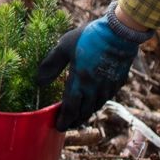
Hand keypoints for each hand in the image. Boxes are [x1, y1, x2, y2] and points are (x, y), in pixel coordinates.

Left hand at [35, 12, 146, 129]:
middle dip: (74, 120)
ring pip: (96, 107)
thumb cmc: (90, 37)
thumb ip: (51, 64)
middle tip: (67, 124)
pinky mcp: (118, 82)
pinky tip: (94, 100)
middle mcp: (95, 89)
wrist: (121, 32)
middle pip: (84, 112)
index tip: (58, 127)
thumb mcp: (65, 46)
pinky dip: (97, 103)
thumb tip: (38, 81)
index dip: (64, 120)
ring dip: (86, 113)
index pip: (70, 109)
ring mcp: (108, 87)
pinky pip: (106, 98)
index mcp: (80, 82)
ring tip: (79, 115)